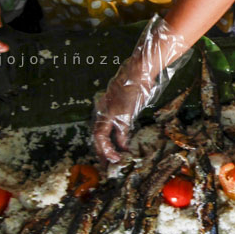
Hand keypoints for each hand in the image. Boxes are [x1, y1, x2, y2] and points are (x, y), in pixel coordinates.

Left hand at [92, 16, 190, 162]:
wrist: (138, 70)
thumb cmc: (134, 80)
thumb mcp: (126, 98)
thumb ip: (122, 111)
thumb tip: (124, 122)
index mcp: (103, 105)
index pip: (98, 128)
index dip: (100, 142)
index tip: (104, 152)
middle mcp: (103, 110)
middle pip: (96, 135)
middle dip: (100, 151)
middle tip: (105, 163)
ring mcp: (110, 112)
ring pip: (101, 136)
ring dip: (107, 150)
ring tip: (114, 161)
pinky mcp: (121, 113)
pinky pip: (118, 133)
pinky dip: (120, 143)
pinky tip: (123, 151)